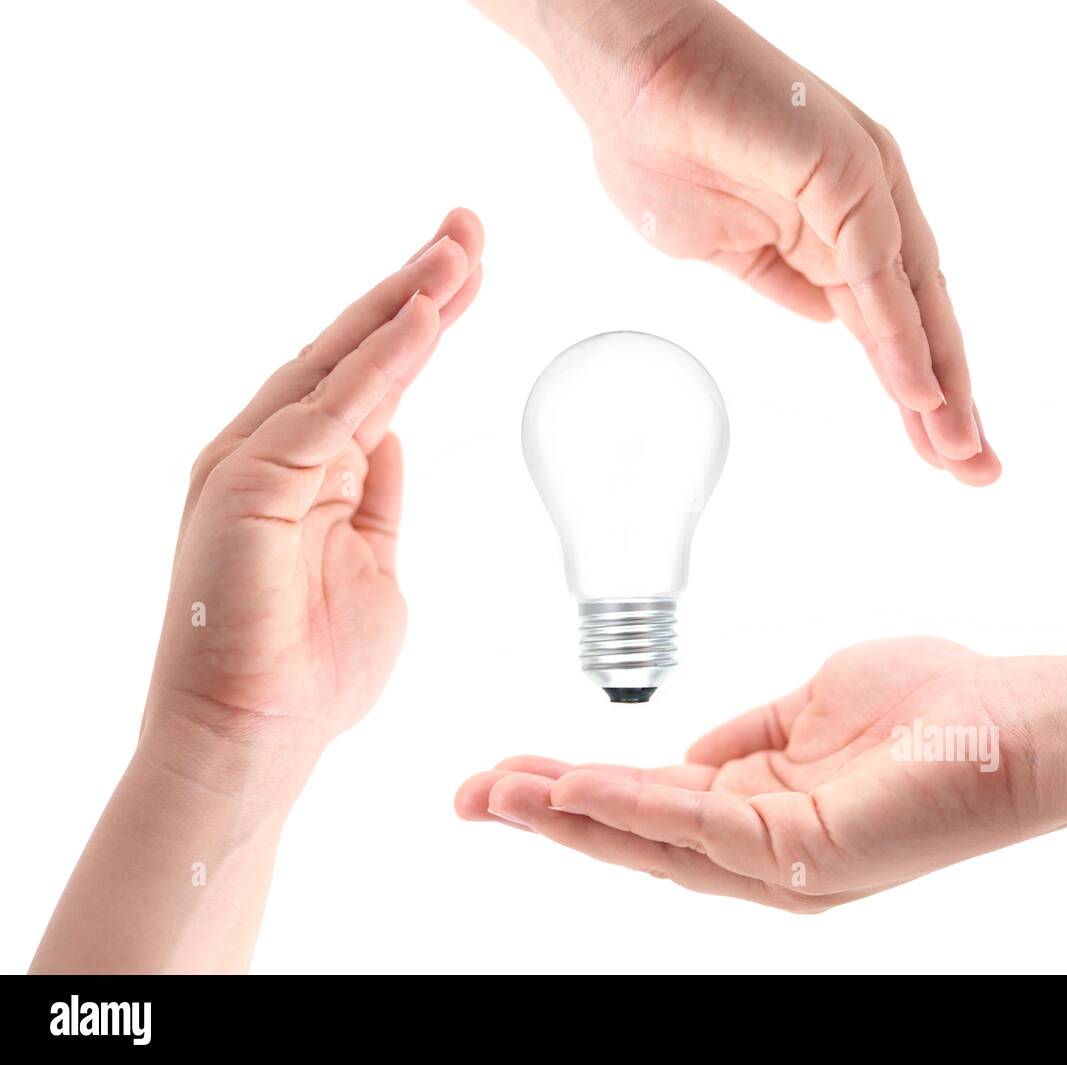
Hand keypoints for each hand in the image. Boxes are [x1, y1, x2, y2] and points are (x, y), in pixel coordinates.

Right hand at [144, 209, 484, 786]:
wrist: (254, 743)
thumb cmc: (312, 672)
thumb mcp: (373, 565)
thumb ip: (376, 498)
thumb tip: (393, 437)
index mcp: (307, 471)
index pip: (372, 377)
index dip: (420, 321)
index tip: (466, 272)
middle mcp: (275, 452)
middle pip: (355, 350)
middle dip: (416, 286)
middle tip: (469, 227)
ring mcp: (255, 462)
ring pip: (343, 362)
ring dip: (406, 303)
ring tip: (460, 249)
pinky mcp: (249, 483)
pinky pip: (333, 408)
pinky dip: (382, 360)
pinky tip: (426, 316)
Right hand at [456, 638, 1058, 911]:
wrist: (1018, 718)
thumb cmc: (932, 706)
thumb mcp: (809, 707)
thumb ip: (745, 736)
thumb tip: (683, 752)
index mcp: (763, 812)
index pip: (650, 806)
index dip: (576, 791)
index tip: (508, 769)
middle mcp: (764, 851)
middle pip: (635, 839)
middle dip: (547, 817)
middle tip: (469, 795)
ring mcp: (784, 861)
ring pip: (654, 845)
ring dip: (570, 817)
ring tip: (497, 792)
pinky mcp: (808, 853)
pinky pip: (701, 831)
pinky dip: (631, 808)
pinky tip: (576, 788)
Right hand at [518, 0, 998, 483]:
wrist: (623, 70)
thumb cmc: (659, 145)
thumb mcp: (726, 250)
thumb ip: (783, 283)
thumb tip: (828, 319)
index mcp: (836, 228)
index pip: (889, 322)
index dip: (912, 385)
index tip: (935, 448)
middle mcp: (865, 209)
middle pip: (917, 319)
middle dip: (947, 400)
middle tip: (975, 470)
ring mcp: (862, 188)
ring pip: (912, 303)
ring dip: (939, 383)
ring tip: (959, 452)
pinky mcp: (846, 171)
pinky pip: (877, 272)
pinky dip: (901, 337)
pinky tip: (920, 392)